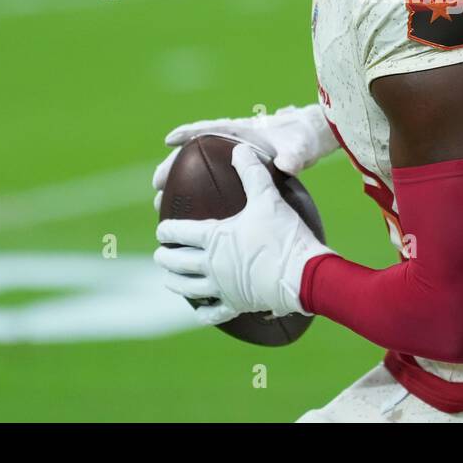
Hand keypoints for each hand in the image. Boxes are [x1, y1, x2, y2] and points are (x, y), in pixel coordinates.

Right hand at [151, 103, 336, 211]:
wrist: (316, 137)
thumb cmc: (306, 137)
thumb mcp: (301, 147)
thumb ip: (294, 155)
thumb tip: (288, 164)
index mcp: (244, 131)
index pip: (210, 129)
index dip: (188, 132)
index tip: (168, 140)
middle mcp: (235, 142)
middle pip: (198, 152)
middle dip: (175, 165)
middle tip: (157, 184)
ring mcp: (238, 157)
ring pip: (203, 167)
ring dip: (183, 181)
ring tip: (164, 202)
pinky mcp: (244, 170)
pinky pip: (215, 179)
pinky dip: (201, 191)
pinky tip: (194, 214)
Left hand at [153, 144, 334, 323]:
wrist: (302, 274)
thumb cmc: (283, 234)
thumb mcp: (267, 197)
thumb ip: (251, 172)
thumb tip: (240, 149)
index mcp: (214, 238)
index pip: (181, 232)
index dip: (168, 230)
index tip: (161, 229)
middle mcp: (211, 265)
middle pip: (178, 262)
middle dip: (165, 257)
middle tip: (160, 253)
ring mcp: (222, 288)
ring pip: (188, 288)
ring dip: (175, 283)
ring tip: (169, 279)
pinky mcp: (237, 304)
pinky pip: (213, 313)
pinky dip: (203, 312)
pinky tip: (199, 311)